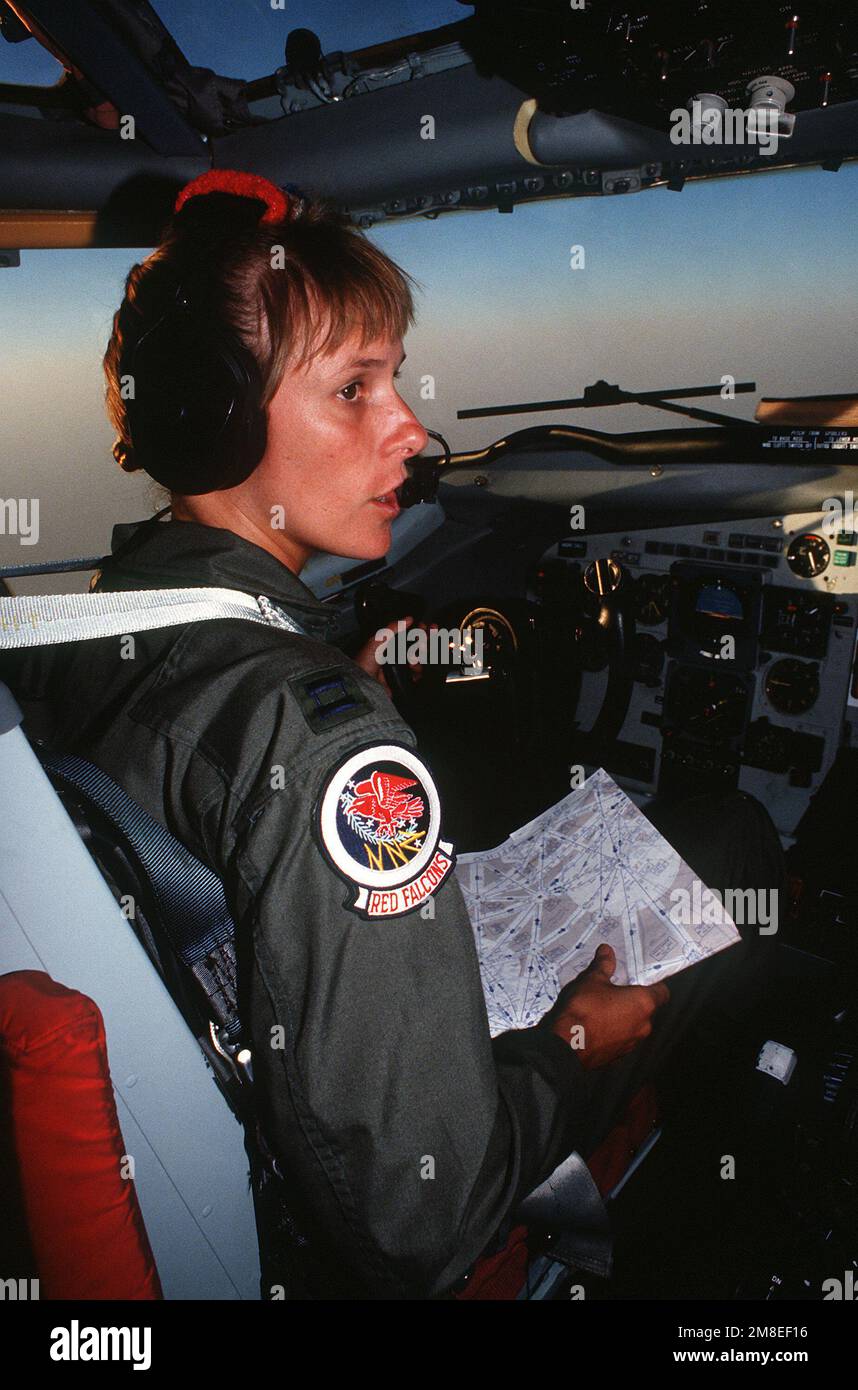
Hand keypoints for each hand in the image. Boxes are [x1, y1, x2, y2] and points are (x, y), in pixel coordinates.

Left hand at [352, 616, 425, 698]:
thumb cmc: (365, 662)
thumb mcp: (377, 641)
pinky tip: (413, 667)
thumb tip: (407, 619)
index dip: (419, 630)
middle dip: (424, 641)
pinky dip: (419, 670)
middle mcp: (397, 655)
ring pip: (421, 659)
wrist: (362, 683)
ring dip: (421, 656)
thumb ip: (392, 629)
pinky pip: (418, 674)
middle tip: (424, 640)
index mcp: (391, 644)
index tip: (425, 626)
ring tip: (413, 659)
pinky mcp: (405, 680)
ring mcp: (402, 668)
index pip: (410, 635)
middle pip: (418, 646)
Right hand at [544, 944, 669, 1068]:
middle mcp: (644, 1025)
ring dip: (625, 1018)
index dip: (654, 984)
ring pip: (634, 1026)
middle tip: (617, 991)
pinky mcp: (619, 1056)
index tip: (640, 979)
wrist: (568, 1045)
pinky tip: (598, 1027)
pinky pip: (622, 1039)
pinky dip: (615, 1033)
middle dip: (634, 1000)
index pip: (662, 992)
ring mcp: (632, 1043)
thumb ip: (603, 965)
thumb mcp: (592, 980)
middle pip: (647, 1009)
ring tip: (604, 1009)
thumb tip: (607, 949)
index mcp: (643, 1003)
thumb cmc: (585, 1008)